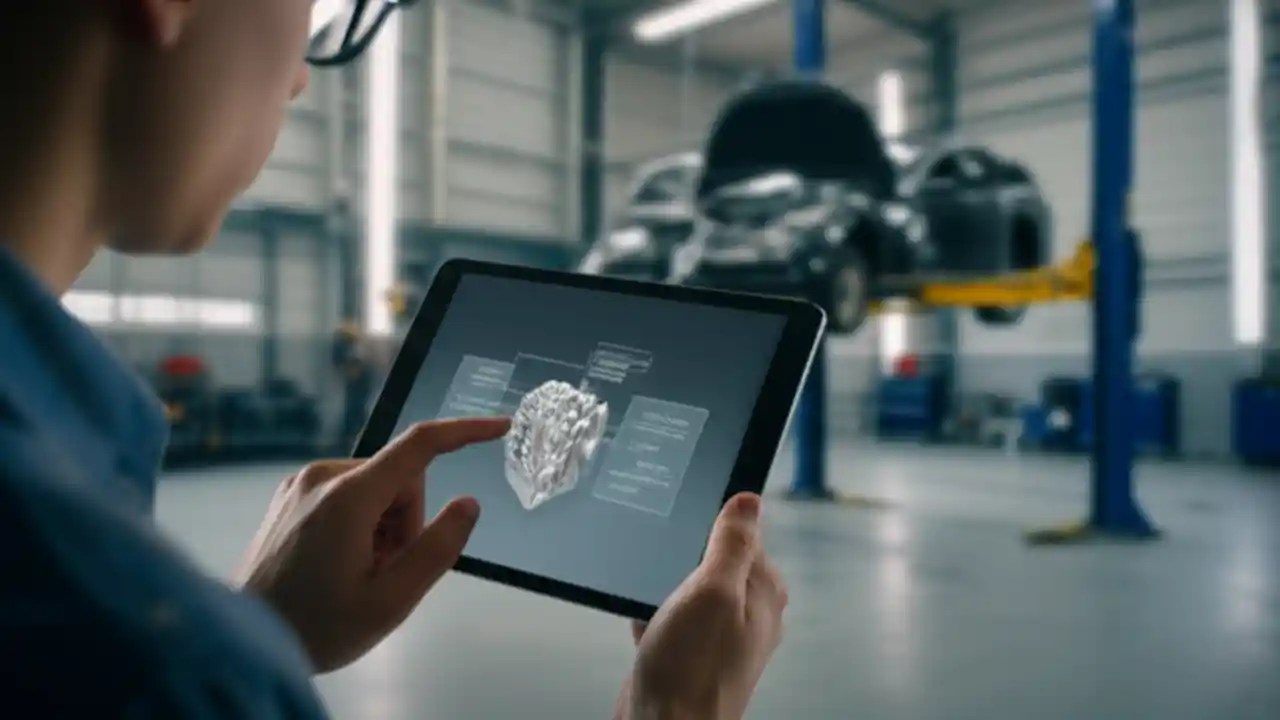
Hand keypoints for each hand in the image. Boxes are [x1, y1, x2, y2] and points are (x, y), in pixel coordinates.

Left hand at [237, 418, 509, 672]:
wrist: (243, 641)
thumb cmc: (316, 627)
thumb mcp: (391, 601)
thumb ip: (438, 549)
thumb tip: (468, 504)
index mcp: (348, 498)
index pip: (420, 446)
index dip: (465, 432)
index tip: (499, 426)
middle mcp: (321, 477)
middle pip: (399, 481)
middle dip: (406, 523)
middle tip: (384, 573)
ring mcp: (300, 484)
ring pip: (375, 489)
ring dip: (382, 527)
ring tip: (356, 574)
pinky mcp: (290, 496)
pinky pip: (347, 496)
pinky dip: (358, 524)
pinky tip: (337, 564)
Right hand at [618, 493, 787, 719]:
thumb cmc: (693, 669)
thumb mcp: (713, 591)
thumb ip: (733, 543)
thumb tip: (748, 500)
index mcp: (762, 592)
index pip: (746, 535)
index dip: (712, 527)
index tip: (686, 530)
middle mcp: (747, 612)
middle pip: (712, 560)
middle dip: (682, 558)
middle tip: (664, 567)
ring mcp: (719, 634)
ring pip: (687, 588)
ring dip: (664, 586)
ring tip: (652, 598)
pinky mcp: (690, 652)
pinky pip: (668, 616)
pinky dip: (652, 614)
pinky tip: (643, 621)